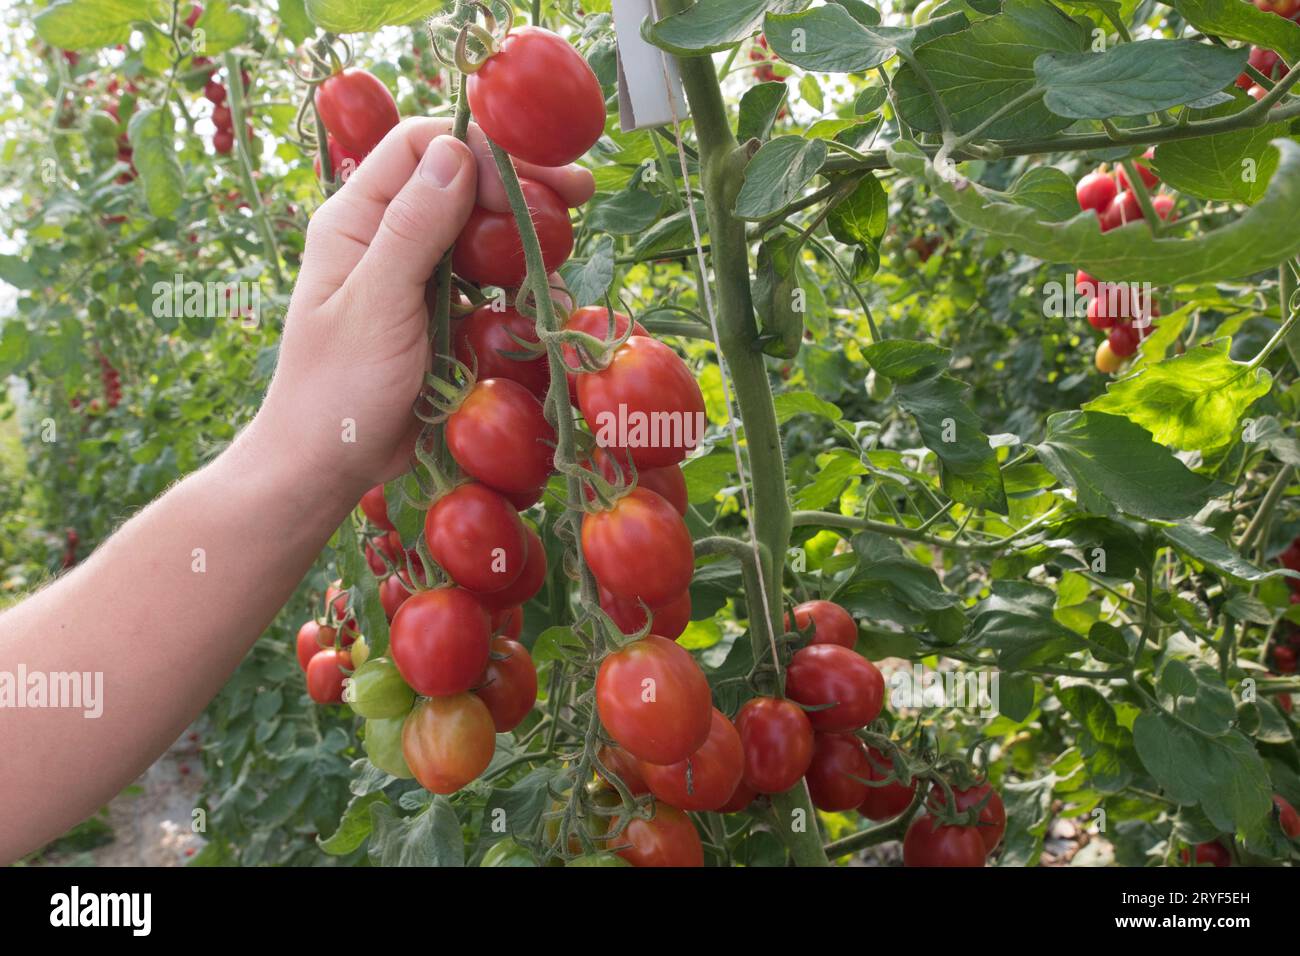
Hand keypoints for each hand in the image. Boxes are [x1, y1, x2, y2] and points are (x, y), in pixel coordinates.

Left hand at [255, 117, 593, 501]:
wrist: (326, 467)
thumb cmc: (337, 389)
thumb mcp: (376, 305)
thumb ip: (413, 228)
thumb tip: (456, 151)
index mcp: (355, 218)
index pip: (421, 146)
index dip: (478, 147)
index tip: (531, 177)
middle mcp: (384, 235)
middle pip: (458, 183)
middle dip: (517, 186)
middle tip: (578, 193)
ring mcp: (412, 276)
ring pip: (477, 232)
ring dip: (521, 239)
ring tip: (563, 255)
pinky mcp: (436, 314)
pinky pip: (482, 283)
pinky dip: (515, 285)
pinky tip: (544, 298)